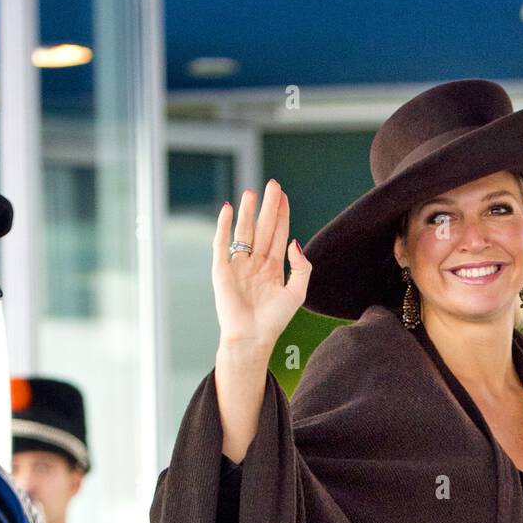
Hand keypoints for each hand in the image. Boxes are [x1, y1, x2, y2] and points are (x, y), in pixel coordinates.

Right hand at [213, 179, 310, 353]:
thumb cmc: (274, 321)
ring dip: (247, 212)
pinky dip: (223, 226)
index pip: (279, 233)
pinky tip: (228, 209)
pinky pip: (221, 244)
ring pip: (243, 232)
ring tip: (250, 192)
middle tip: (272, 184)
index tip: (283, 195)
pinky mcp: (222, 270)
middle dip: (267, 206)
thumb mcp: (297, 293)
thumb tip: (295, 241)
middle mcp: (255, 263)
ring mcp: (238, 265)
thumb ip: (301, 267)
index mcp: (272, 267)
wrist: (251, 338)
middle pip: (263, 227)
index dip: (282, 214)